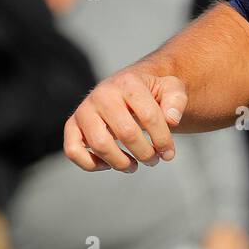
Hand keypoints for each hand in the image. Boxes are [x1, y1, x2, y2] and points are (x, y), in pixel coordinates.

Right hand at [64, 67, 187, 172]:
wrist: (127, 88)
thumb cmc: (151, 92)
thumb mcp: (170, 88)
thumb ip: (176, 100)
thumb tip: (172, 120)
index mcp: (128, 82)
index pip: (149, 116)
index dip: (163, 139)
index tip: (170, 154)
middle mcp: (102, 94)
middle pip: (127, 133)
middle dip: (145, 153)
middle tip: (154, 160)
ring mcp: (84, 110)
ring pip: (100, 145)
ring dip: (121, 162)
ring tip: (135, 166)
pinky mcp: (72, 125)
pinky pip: (73, 151)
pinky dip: (90, 164)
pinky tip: (109, 165)